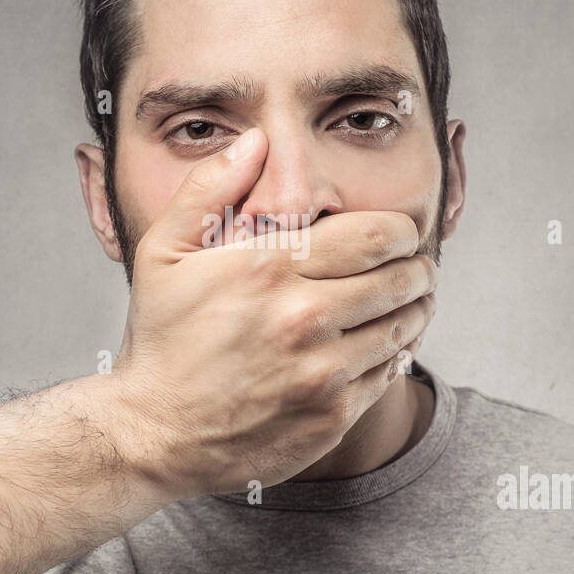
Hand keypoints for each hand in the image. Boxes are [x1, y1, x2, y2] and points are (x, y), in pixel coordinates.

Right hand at [107, 127, 436, 499]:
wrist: (155, 433)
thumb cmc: (163, 339)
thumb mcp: (164, 253)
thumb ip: (210, 189)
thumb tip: (255, 140)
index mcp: (269, 268)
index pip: (375, 235)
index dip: (402, 230)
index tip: (401, 234)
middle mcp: (303, 317)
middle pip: (402, 279)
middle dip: (417, 268)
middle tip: (415, 267)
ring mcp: (320, 371)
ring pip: (403, 327)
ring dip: (415, 310)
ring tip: (409, 302)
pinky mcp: (331, 415)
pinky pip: (388, 374)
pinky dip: (394, 355)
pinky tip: (381, 345)